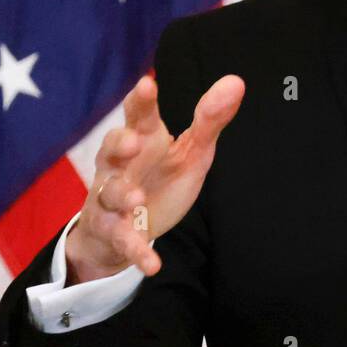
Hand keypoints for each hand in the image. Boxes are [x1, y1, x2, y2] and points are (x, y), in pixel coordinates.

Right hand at [65, 73, 244, 283]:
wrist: (129, 225)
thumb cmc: (160, 176)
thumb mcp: (190, 150)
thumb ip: (209, 119)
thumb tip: (237, 82)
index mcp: (142, 139)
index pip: (138, 115)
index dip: (141, 100)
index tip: (147, 84)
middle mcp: (119, 165)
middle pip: (110, 149)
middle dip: (118, 144)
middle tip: (133, 141)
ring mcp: (111, 198)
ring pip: (109, 193)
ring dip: (121, 195)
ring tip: (136, 198)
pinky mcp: (113, 231)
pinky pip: (122, 239)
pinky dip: (136, 251)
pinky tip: (152, 265)